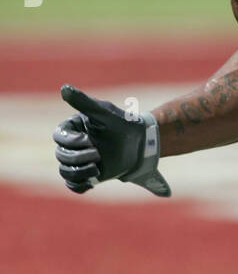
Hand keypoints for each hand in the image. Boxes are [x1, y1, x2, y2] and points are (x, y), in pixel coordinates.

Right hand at [53, 84, 170, 196]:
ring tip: (96, 169)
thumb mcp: (104, 112)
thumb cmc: (124, 124)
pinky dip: (78, 185)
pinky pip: (73, 185)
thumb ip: (83, 102)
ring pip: (65, 171)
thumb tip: (64, 88)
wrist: (142, 144)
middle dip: (77, 157)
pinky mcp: (88, 174)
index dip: (71, 141)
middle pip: (61, 155)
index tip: (89, 140)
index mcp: (73, 128)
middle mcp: (73, 144)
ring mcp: (80, 160)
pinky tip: (92, 181)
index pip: (59, 136)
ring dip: (78, 172)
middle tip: (97, 155)